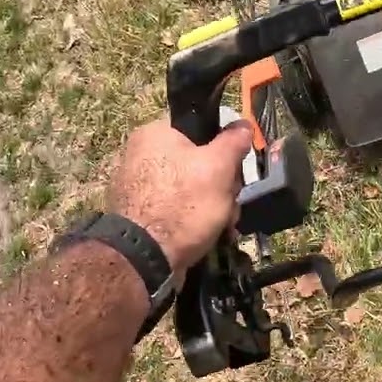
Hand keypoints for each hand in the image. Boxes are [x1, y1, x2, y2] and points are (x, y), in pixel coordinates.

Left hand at [107, 117, 252, 276]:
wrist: (145, 257)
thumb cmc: (183, 203)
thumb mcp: (219, 167)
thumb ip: (233, 142)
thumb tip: (243, 125)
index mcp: (155, 133)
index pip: (201, 129)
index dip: (224, 148)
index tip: (235, 170)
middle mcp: (141, 154)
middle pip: (198, 161)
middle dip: (221, 185)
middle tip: (229, 202)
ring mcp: (138, 186)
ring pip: (191, 188)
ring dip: (212, 206)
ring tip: (220, 224)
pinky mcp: (140, 214)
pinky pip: (176, 208)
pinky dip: (193, 220)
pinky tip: (204, 235)